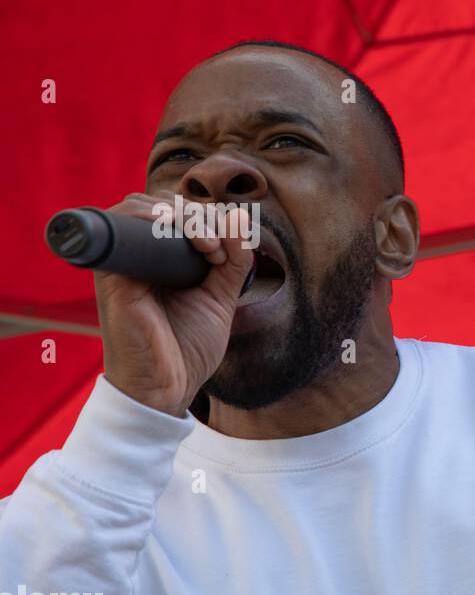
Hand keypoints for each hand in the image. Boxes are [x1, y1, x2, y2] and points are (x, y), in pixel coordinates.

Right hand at [93, 193, 253, 417]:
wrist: (168, 389)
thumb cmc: (188, 348)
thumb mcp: (221, 298)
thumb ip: (234, 261)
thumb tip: (240, 217)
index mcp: (158, 261)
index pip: (173, 213)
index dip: (203, 216)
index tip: (228, 249)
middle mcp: (135, 258)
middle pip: (156, 205)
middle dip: (195, 214)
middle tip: (217, 248)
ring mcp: (121, 265)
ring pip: (138, 209)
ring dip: (179, 216)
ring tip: (207, 247)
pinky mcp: (112, 278)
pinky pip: (120, 233)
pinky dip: (150, 222)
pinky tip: (178, 235)